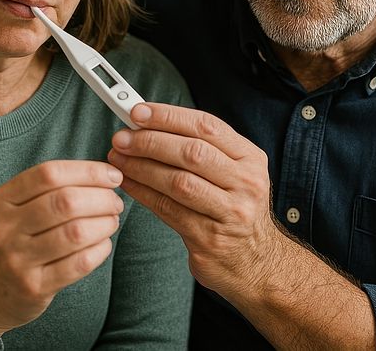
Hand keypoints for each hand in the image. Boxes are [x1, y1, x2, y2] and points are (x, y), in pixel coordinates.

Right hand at [0, 160, 124, 348]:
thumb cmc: (7, 243)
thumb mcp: (10, 209)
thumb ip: (46, 190)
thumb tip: (102, 174)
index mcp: (1, 200)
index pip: (50, 174)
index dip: (87, 171)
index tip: (112, 175)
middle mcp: (5, 228)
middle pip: (65, 202)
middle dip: (101, 198)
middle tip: (115, 202)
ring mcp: (17, 260)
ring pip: (75, 232)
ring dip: (104, 223)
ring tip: (112, 221)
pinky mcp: (34, 288)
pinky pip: (78, 264)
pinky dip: (99, 250)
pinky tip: (103, 244)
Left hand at [107, 103, 282, 297]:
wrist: (256, 263)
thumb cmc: (234, 209)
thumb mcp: (234, 173)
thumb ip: (201, 147)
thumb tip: (149, 123)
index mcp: (250, 159)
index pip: (206, 126)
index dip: (168, 116)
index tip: (137, 111)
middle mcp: (245, 184)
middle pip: (192, 152)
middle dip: (150, 141)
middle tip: (122, 137)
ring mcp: (230, 213)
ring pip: (178, 182)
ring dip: (142, 167)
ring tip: (118, 158)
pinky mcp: (209, 239)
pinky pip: (168, 209)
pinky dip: (143, 193)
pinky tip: (128, 183)